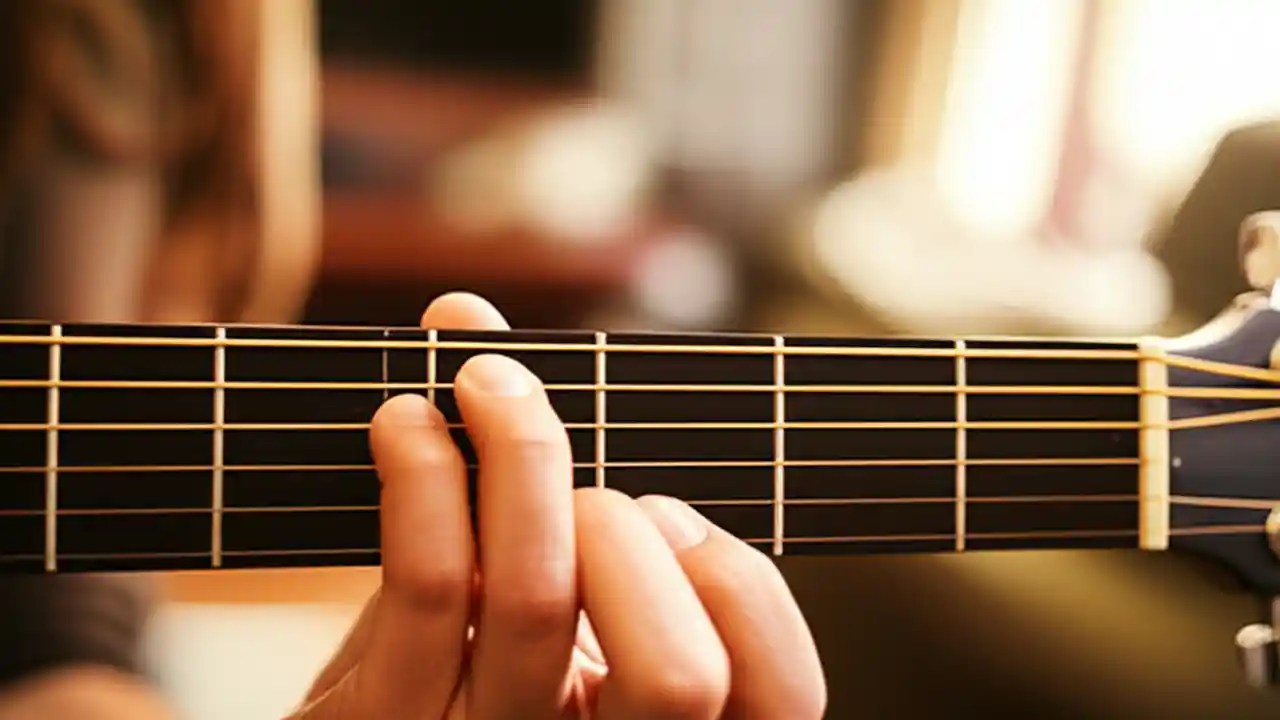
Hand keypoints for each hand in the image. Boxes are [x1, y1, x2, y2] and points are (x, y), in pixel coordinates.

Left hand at [289, 293, 825, 718]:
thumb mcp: (548, 583)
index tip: (669, 515)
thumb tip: (465, 314)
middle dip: (635, 538)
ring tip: (491, 395)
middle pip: (676, 672)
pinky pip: (428, 583)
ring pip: (539, 602)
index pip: (784, 695)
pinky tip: (405, 421)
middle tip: (585, 489)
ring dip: (523, 458)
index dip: (744, 591)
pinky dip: (425, 472)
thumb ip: (545, 464)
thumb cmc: (471, 645)